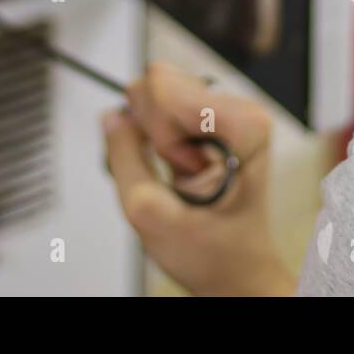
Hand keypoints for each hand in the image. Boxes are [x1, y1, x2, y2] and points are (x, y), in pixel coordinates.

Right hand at [102, 61, 295, 295]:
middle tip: (180, 174)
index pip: (165, 88)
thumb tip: (111, 116)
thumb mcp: (150, 214)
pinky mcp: (215, 118)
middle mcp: (243, 109)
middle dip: (156, 133)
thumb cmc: (211, 251)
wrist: (237, 270)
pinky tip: (182, 168)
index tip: (180, 171)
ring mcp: (230, 112)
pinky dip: (160, 138)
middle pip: (161, 83)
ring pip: (158, 92)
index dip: (158, 136)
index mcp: (243, 125)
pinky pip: (164, 106)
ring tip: (185, 175)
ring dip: (158, 137)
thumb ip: (124, 157)